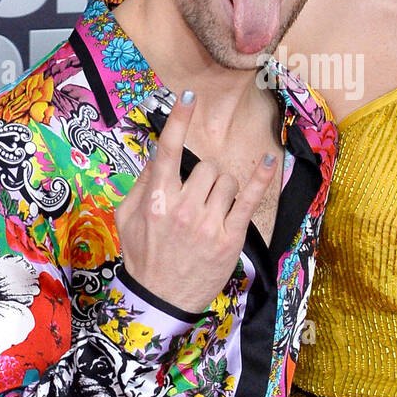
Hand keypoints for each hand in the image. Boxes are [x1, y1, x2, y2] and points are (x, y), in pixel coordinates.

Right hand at [114, 91, 277, 314]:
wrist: (160, 300)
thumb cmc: (143, 256)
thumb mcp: (128, 218)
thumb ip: (143, 183)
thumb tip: (159, 154)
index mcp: (156, 200)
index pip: (168, 150)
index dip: (178, 120)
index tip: (188, 96)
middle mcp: (182, 208)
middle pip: (206, 166)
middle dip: (205, 175)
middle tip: (198, 196)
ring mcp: (208, 223)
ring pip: (226, 180)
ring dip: (222, 188)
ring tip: (212, 209)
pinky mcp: (229, 238)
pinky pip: (249, 199)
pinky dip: (261, 178)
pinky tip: (268, 162)